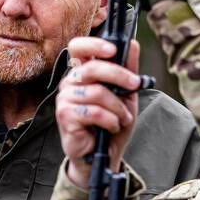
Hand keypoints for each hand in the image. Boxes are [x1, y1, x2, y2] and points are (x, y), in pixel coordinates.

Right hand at [56, 36, 141, 187]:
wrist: (103, 154)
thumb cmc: (111, 123)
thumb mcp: (126, 95)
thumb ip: (128, 70)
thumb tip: (133, 44)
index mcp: (82, 72)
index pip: (78, 47)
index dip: (94, 44)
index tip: (113, 50)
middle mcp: (70, 82)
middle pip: (92, 67)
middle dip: (119, 75)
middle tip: (134, 86)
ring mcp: (65, 99)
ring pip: (96, 93)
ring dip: (117, 107)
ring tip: (123, 118)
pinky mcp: (65, 117)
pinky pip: (93, 112)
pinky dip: (110, 120)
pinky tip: (112, 126)